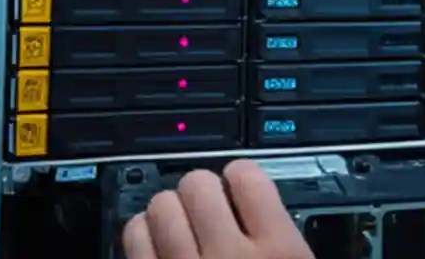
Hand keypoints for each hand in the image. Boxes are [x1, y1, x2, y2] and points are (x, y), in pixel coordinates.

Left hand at [122, 160, 313, 258]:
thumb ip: (288, 237)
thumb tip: (266, 205)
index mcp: (279, 251)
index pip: (248, 178)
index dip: (240, 174)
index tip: (238, 181)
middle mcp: (230, 257)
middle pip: (198, 185)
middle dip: (201, 188)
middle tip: (207, 202)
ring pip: (161, 208)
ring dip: (169, 208)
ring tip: (179, 219)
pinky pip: (135, 239)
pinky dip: (141, 232)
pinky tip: (155, 239)